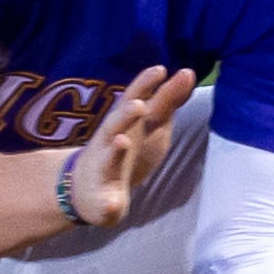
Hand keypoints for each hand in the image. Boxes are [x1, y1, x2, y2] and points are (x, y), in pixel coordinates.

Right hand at [65, 66, 196, 226]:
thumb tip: (187, 72)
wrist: (85, 188)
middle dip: (126, 114)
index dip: (145, 85)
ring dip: (115, 150)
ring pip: (108, 159)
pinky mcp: (102, 198)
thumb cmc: (124, 148)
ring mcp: (103, 170)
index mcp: (123, 125)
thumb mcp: (148, 124)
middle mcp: (109, 143)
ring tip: (123, 142)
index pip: (134, 99)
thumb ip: (166, 100)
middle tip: (139, 105)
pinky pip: (105, 202)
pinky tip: (113, 205)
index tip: (160, 69)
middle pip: (115, 124)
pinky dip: (108, 203)